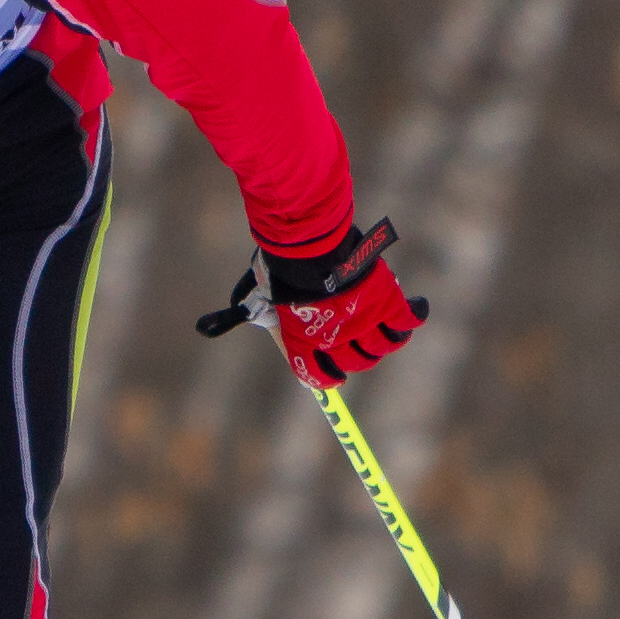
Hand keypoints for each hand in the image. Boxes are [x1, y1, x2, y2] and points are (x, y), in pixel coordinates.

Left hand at [194, 217, 426, 389]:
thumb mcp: (259, 294)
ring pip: (383, 347)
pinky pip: (407, 322)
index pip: (318, 377)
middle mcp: (335, 341)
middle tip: (360, 341)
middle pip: (357, 364)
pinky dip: (414, 316)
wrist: (307, 241)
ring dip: (384, 341)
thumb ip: (245, 313)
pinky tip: (416, 308)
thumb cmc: (278, 265)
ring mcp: (363, 324)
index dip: (328, 377)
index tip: (335, 374)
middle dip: (358, 356)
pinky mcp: (386, 303)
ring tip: (384, 326)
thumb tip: (203, 328)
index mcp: (304, 344)